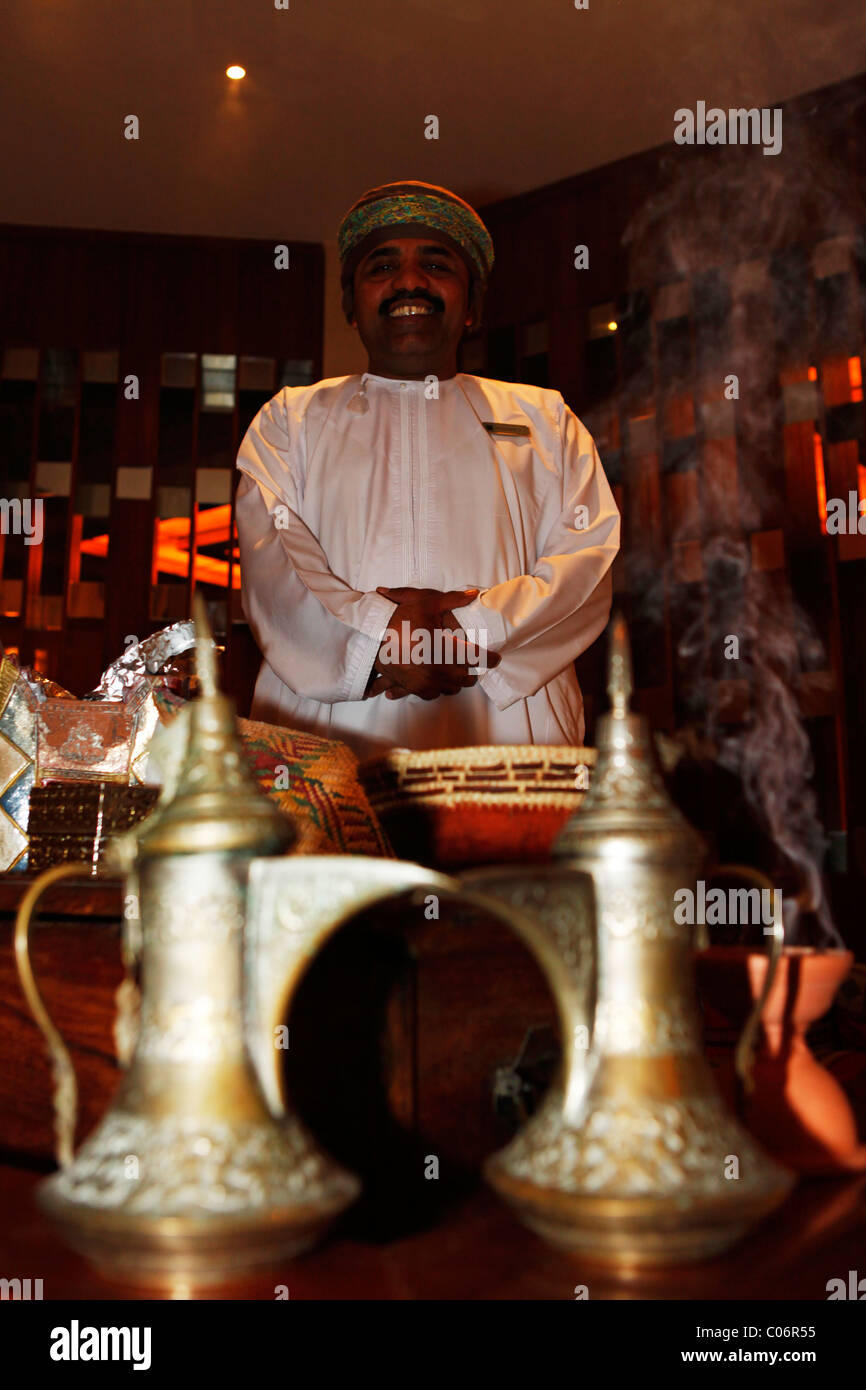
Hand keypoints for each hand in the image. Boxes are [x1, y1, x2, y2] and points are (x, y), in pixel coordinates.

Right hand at [372, 586, 497, 699]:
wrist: (373, 637)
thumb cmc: (401, 619)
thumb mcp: (426, 603)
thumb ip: (453, 600)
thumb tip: (474, 595)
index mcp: (447, 650)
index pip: (478, 658)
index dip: (490, 658)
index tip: (495, 658)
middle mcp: (440, 670)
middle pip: (468, 678)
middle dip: (472, 669)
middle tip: (472, 660)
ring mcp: (428, 682)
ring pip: (454, 688)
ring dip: (457, 679)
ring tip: (456, 668)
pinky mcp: (417, 689)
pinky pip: (436, 693)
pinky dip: (440, 686)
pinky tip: (438, 676)